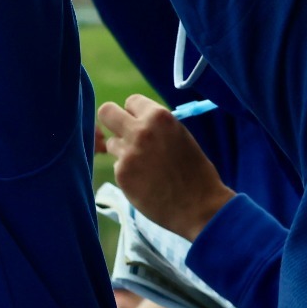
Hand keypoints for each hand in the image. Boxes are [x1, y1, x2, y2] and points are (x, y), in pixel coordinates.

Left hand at [97, 95, 237, 239]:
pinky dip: (128, 173)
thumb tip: (133, 121)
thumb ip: (156, 127)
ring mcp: (129, 153)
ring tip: (144, 165)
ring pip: (111, 143)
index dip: (134, 113)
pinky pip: (118, 166)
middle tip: (122, 134)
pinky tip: (145, 182)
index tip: (140, 124)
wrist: (199, 206)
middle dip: (112, 121)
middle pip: (106, 112)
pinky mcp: (122, 174)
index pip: (131, 101)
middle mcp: (141, 131)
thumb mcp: (179, 136)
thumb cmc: (195, 171)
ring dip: (122, 151)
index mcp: (159, 117)